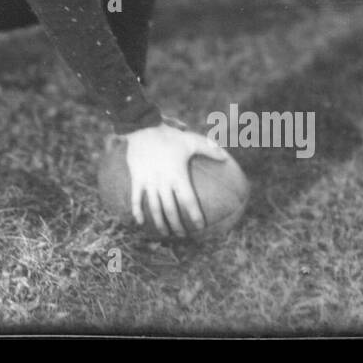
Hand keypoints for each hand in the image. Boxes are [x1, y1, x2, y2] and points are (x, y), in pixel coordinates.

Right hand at [122, 119, 230, 235]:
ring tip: (165, 233)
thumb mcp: (191, 140)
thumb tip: (226, 157)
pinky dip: (137, 211)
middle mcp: (163, 182)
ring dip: (160, 222)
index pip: (188, 200)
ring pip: (154, 208)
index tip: (200, 226)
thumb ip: (209, 149)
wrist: (143, 127)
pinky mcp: (137, 179)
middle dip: (177, 225)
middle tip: (183, 235)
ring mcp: (148, 182)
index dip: (194, 215)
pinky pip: (136, 198)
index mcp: (178, 175)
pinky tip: (139, 222)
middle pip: (171, 209)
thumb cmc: (169, 135)